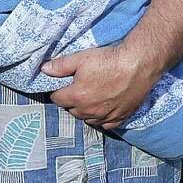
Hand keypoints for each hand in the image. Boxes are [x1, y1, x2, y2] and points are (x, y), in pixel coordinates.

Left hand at [44, 43, 158, 129]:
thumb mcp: (81, 58)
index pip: (57, 99)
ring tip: (91, 97)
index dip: (58, 91)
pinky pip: (105, 124)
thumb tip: (44, 70)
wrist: (138, 64)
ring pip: (88, 118)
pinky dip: (102, 118)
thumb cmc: (109, 60)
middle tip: (78, 88)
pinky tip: (104, 109)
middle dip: (72, 101)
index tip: (63, 85)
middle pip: (72, 110)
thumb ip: (60, 66)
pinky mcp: (120, 117)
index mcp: (77, 97)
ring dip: (86, 111)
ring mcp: (105, 116)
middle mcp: (89, 110)